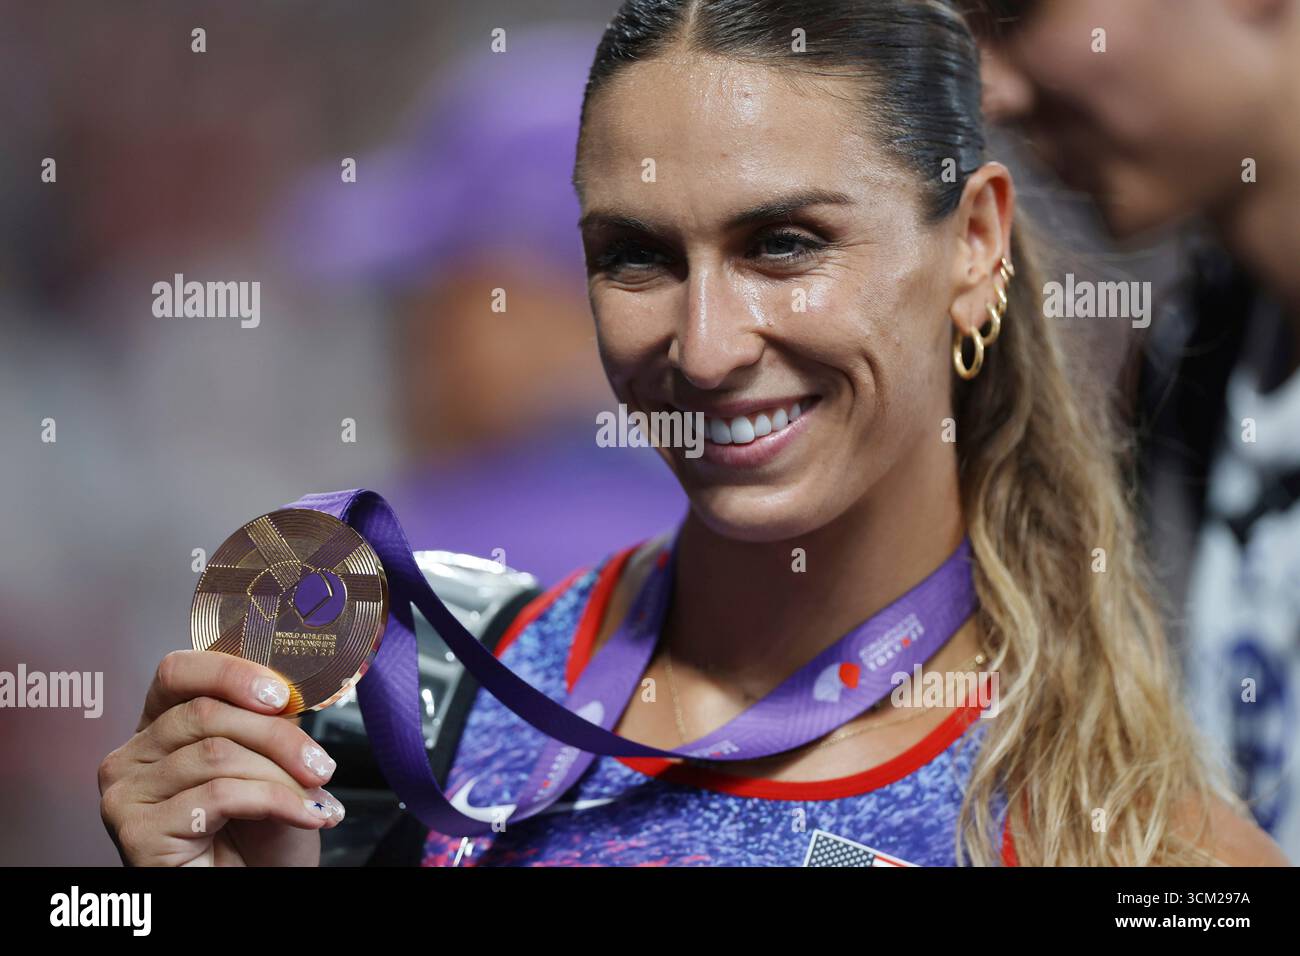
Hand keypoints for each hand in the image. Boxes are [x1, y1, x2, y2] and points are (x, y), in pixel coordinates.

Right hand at [98, 649, 344, 865]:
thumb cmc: (260, 838)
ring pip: (216, 754)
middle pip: (206, 713)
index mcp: (159, 727)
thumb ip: (266, 720)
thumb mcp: (270, 763)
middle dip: (278, 737)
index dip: (231, 672)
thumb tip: (287, 688)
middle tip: (321, 765)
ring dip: (281, 777)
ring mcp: (125, 794)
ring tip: (315, 799)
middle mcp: (131, 756)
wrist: (255, 889)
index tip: (282, 694)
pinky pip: (218, 795)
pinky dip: (275, 802)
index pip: (178, 672)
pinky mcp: (136, 831)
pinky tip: (303, 816)